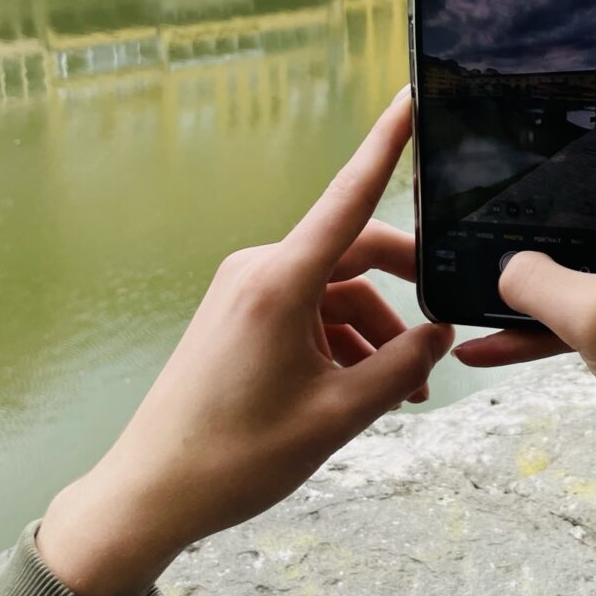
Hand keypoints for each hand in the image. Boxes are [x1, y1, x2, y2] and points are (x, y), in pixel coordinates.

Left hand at [38, 93, 451, 595]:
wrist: (151, 495)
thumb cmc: (236, 457)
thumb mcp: (337, 416)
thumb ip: (400, 368)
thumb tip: (440, 334)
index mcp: (280, 281)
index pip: (350, 198)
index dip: (386, 146)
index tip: (411, 99)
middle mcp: (260, 270)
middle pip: (356, 255)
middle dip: (404, 294)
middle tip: (445, 332)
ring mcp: (246, 291)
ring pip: (336, 291)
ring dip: (376, 332)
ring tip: (405, 392)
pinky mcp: (239, 315)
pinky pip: (309, 311)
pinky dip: (343, 341)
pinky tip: (367, 388)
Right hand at [455, 94, 595, 525]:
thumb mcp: (588, 315)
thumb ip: (533, 280)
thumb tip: (505, 268)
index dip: (574, 94)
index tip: (521, 89)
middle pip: (585, 176)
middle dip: (532, 176)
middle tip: (474, 168)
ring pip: (575, 243)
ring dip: (528, 258)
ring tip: (465, 254)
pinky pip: (579, 298)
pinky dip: (539, 317)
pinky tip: (484, 348)